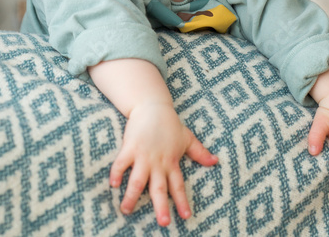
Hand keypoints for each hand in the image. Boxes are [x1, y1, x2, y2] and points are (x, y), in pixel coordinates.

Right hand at [110, 100, 217, 225]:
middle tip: (163, 222)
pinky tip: (113, 185)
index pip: (178, 185)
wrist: (152, 105)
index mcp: (171, 162)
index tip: (186, 216)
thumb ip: (199, 152)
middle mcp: (158, 162)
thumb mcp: (187, 138)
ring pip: (138, 180)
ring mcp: (143, 155)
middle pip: (159, 188)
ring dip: (132, 196)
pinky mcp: (129, 147)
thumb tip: (216, 162)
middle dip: (161, 206)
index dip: (182, 201)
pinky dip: (116, 174)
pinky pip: (121, 163)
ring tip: (126, 210)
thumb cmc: (169, 123)